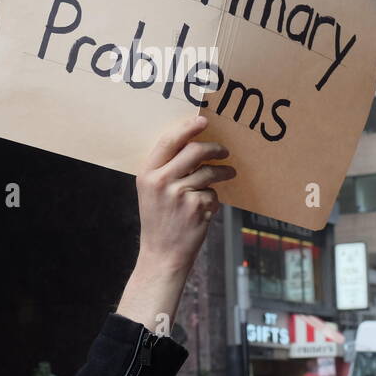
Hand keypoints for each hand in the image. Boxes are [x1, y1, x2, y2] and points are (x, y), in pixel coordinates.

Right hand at [134, 116, 234, 277]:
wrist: (162, 255)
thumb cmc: (159, 220)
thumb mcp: (151, 191)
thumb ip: (165, 168)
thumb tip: (191, 142)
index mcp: (147, 174)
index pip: (169, 140)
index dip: (188, 128)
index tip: (202, 120)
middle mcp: (161, 182)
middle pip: (194, 151)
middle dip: (214, 148)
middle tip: (224, 151)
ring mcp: (180, 195)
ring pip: (209, 172)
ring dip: (223, 172)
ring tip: (228, 173)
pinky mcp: (197, 207)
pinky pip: (213, 193)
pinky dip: (213, 199)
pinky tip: (205, 209)